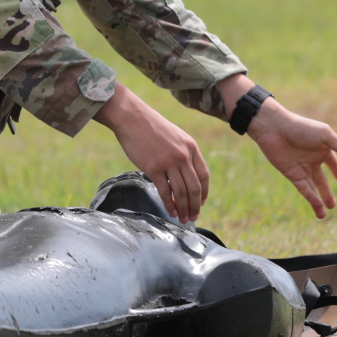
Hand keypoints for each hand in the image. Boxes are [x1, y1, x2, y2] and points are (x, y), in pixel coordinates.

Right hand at [93, 84, 207, 222]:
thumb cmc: (151, 127)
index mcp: (191, 147)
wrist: (133, 118)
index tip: (201, 203)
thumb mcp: (176, 136)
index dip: (204, 193)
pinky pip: (165, 191)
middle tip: (192, 217)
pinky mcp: (154, 168)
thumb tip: (186, 174)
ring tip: (182, 218)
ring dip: (183, 208)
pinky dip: (168, 204)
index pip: (204, 175)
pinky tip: (169, 211)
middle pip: (195, 187)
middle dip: (195, 206)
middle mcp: (183, 156)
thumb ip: (184, 152)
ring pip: (181, 192)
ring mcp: (169, 162)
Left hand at [245, 99, 336, 218]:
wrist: (275, 129)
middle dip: (327, 192)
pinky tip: (319, 208)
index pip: (332, 162)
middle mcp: (312, 159)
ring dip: (319, 200)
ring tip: (325, 213)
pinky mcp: (292, 174)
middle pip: (322, 180)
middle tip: (333, 205)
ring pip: (313, 188)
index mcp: (321, 148)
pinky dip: (312, 199)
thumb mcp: (325, 135)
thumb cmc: (301, 128)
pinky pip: (304, 189)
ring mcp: (302, 168)